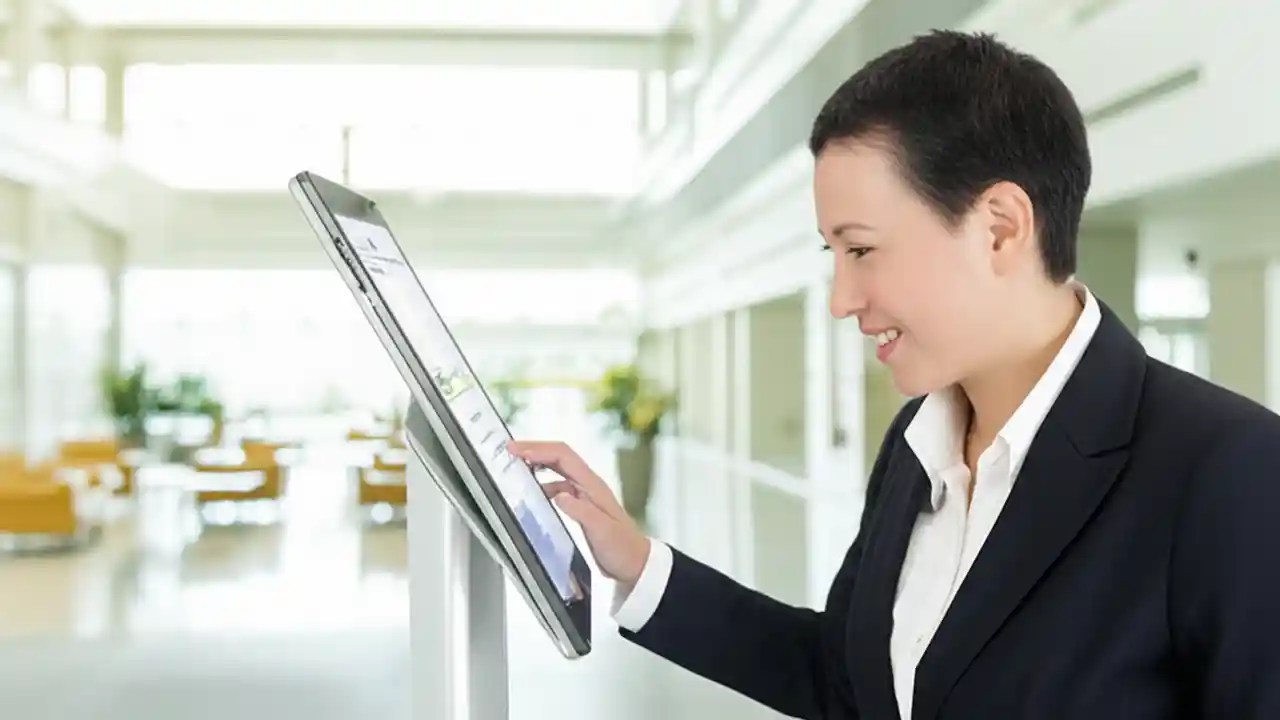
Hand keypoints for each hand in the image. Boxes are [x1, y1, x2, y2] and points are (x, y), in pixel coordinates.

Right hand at [506, 440, 650, 589]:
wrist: (635, 563)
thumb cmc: (621, 548)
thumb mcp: (601, 531)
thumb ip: (581, 511)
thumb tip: (557, 495)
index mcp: (592, 485)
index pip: (564, 457)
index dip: (540, 450)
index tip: (517, 452)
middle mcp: (587, 484)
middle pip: (559, 457)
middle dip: (535, 450)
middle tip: (510, 451)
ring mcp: (584, 494)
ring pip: (557, 471)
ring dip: (537, 466)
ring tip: (515, 468)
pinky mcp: (580, 506)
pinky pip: (558, 488)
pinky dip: (542, 486)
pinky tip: (531, 495)